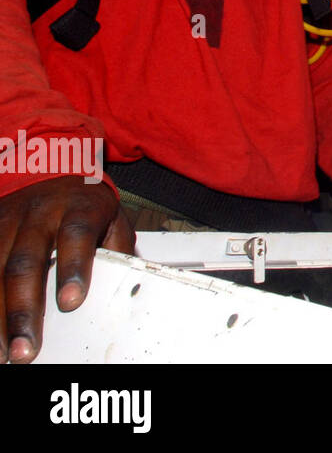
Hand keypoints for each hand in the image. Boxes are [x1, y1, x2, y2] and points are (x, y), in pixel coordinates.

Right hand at [0, 177, 134, 363]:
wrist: (51, 170)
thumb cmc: (86, 206)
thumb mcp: (113, 218)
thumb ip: (118, 250)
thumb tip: (129, 287)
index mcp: (79, 207)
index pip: (77, 235)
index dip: (73, 268)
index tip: (71, 303)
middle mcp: (38, 214)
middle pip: (26, 262)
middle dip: (23, 310)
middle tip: (27, 349)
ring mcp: (6, 224)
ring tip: (4, 351)